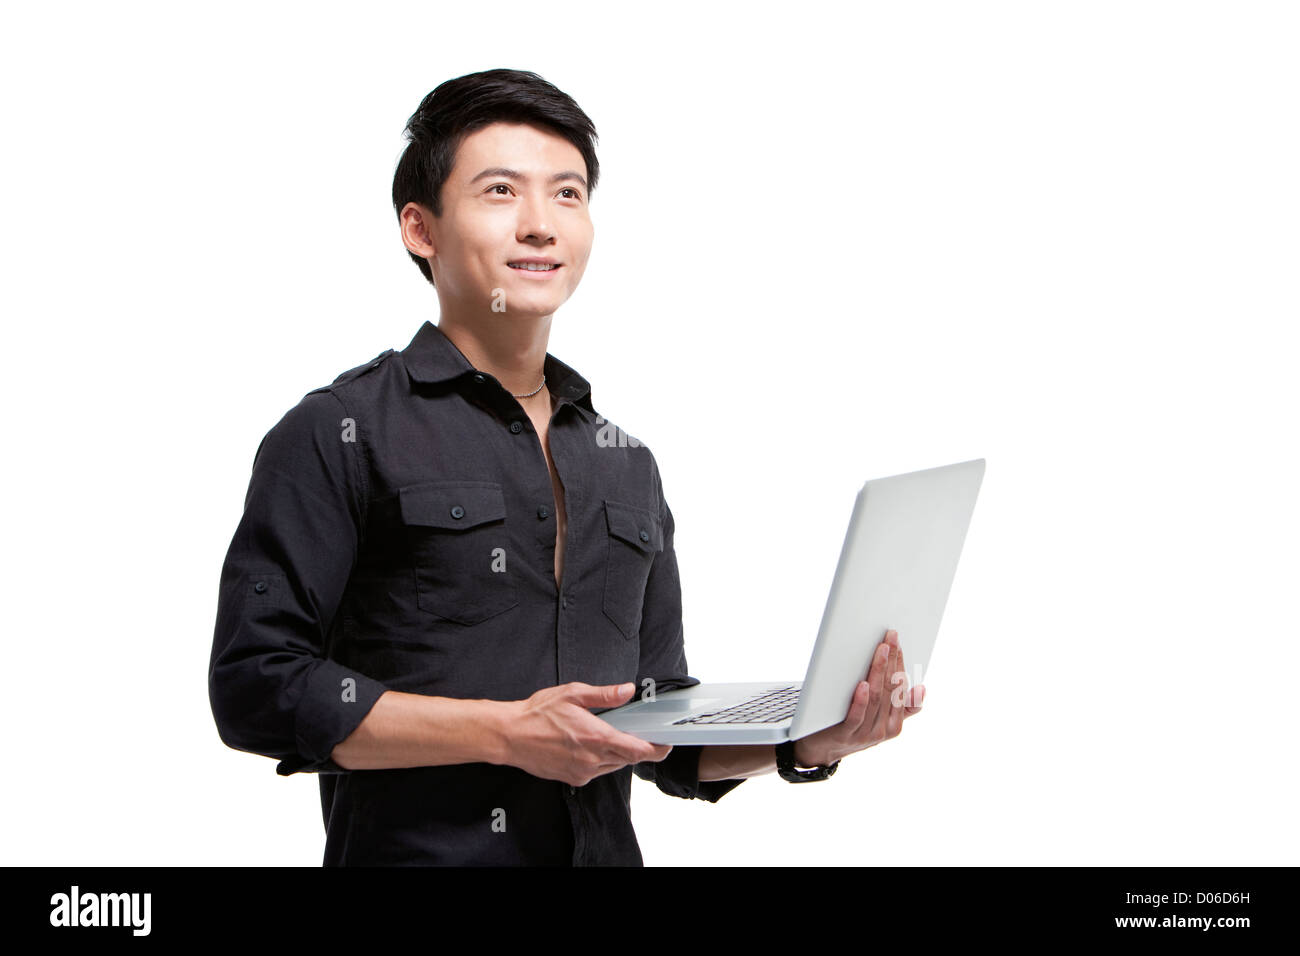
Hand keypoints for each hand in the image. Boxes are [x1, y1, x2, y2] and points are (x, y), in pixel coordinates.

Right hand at [504, 682, 672, 786]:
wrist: (510, 736)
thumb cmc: (537, 714)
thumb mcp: (573, 693)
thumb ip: (604, 695)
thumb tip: (627, 690)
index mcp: (596, 737)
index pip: (638, 750)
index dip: (656, 749)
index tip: (665, 743)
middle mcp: (592, 759)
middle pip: (629, 759)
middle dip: (636, 747)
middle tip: (635, 731)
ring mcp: (583, 772)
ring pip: (614, 766)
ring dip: (617, 754)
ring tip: (606, 735)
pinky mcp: (573, 779)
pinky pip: (597, 772)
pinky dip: (601, 760)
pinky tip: (588, 745)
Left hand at [793, 629, 922, 767]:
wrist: (820, 750)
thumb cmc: (849, 726)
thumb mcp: (878, 719)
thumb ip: (900, 706)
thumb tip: (921, 688)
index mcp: (894, 724)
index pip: (902, 689)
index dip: (900, 664)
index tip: (897, 642)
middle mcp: (882, 730)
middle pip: (890, 690)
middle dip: (891, 660)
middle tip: (890, 637)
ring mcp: (865, 734)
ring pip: (876, 698)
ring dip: (878, 672)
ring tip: (880, 651)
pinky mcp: (845, 735)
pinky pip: (856, 716)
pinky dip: (861, 700)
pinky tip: (862, 683)